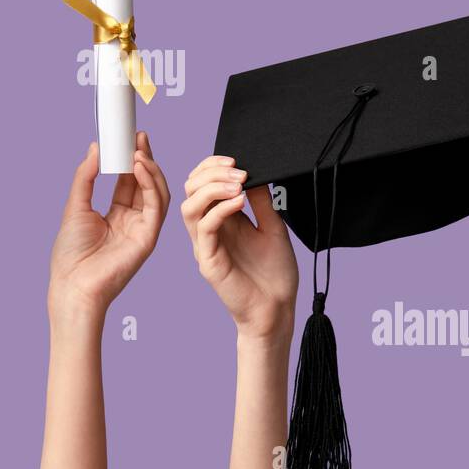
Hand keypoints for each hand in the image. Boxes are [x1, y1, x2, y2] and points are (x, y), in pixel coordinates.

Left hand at [48, 132, 169, 319]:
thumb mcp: (76, 206)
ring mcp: (142, 229)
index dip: (131, 159)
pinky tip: (140, 168)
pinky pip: (156, 206)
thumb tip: (95, 148)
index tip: (129, 138)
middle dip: (145, 158)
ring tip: (139, 150)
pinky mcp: (148, 238)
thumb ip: (86, 176)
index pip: (129, 181)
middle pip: (146, 184)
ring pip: (157, 192)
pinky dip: (151, 184)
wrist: (73, 284)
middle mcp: (132, 220)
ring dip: (150, 169)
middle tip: (138, 137)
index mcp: (116, 215)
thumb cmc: (71, 254)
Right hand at [181, 155, 297, 341]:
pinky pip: (204, 228)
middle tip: (239, 171)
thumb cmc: (274, 275)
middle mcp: (209, 230)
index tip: (236, 159)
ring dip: (212, 188)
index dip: (212, 166)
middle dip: (211, 172)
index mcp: (222, 220)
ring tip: (238, 184)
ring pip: (190, 207)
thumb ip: (261, 202)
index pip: (202, 184)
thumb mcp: (272, 227)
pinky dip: (220, 209)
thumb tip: (256, 173)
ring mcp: (206, 246)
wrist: (277, 309)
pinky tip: (240, 203)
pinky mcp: (209, 261)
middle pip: (190, 190)